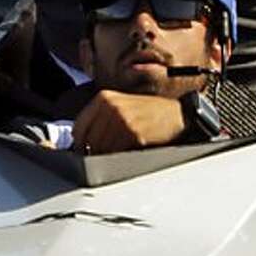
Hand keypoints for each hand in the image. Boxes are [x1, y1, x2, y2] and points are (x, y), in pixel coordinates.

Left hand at [71, 90, 186, 154]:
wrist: (176, 114)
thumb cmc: (150, 112)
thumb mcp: (121, 106)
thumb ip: (100, 118)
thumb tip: (80, 141)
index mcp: (104, 98)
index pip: (78, 127)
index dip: (79, 143)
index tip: (84, 150)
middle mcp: (111, 106)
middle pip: (89, 140)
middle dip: (93, 152)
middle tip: (101, 156)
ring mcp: (122, 120)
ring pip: (101, 148)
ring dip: (106, 156)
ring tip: (117, 154)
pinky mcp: (134, 133)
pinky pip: (116, 152)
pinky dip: (119, 157)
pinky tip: (128, 151)